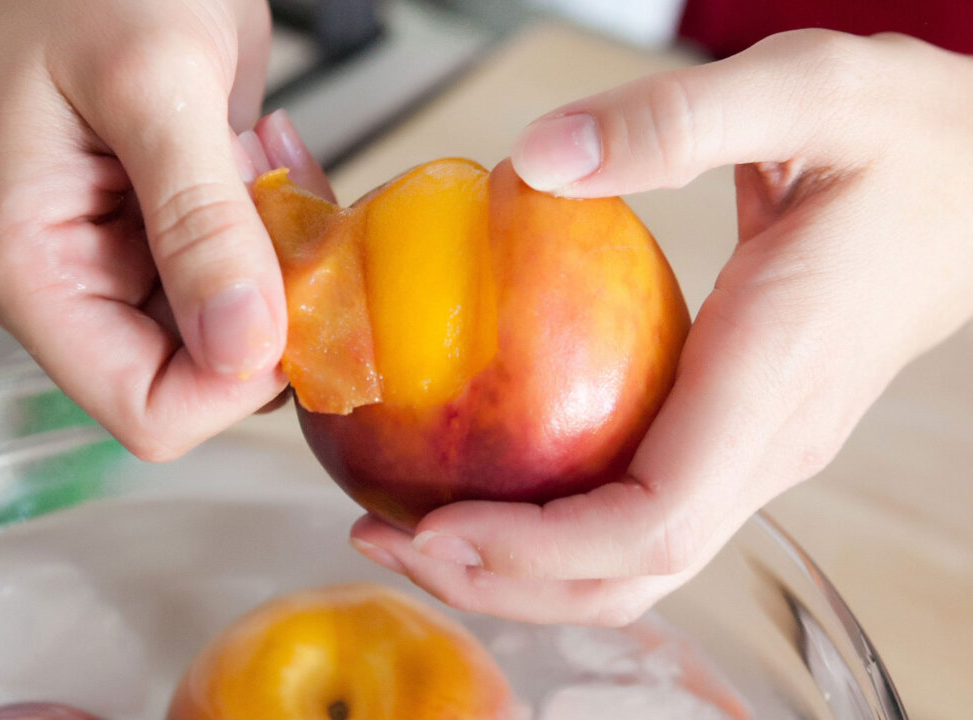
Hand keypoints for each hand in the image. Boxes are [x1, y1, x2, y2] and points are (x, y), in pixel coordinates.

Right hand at [0, 0, 329, 459]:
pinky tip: (266, 157)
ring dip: (286, 267)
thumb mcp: (155, 86)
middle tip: (286, 218)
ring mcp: (133, 265)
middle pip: (201, 383)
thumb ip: (197, 220)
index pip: (144, 408)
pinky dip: (287, 232)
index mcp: (34, 270)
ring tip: (268, 169)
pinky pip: (258, 281)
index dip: (231, 378)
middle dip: (272, 315)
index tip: (284, 301)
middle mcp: (78, 284)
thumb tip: (240, 341)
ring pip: (243, 335)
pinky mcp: (180, 238)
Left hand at [350, 30, 972, 623]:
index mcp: (774, 381)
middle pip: (629, 575)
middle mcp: (762, 444)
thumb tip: (537, 162)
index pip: (655, 520)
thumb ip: (675, 123)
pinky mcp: (732, 434)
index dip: (540, 548)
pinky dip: (552, 525)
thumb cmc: (906, 142)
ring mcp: (750, 449)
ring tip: (414, 531)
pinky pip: (634, 512)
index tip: (438, 527)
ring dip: (520, 570)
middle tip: (389, 537)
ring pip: (631, 562)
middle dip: (505, 583)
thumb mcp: (804, 92)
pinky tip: (487, 485)